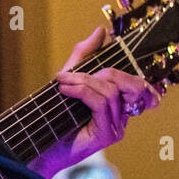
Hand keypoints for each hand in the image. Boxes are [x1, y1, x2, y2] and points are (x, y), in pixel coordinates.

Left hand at [35, 26, 160, 177]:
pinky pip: (101, 103)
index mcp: (120, 103)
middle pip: (131, 83)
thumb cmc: (55, 116)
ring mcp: (117, 127)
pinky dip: (82, 91)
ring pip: (111, 91)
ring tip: (62, 82)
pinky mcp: (106, 134)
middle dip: (101, 71)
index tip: (102, 62)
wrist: (39, 147)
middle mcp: (123, 116)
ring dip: (83, 81)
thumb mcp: (70, 78)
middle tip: (70, 74)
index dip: (128, 68)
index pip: (139, 83)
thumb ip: (86, 55)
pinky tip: (65, 90)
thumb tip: (101, 31)